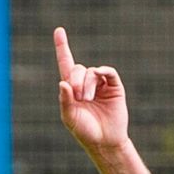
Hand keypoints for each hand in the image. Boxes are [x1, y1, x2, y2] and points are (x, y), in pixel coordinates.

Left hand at [54, 27, 129, 154]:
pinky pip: (108, 72)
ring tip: (87, 99)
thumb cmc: (85, 131)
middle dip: (76, 80)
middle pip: (78, 69)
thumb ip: (65, 100)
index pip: (66, 63)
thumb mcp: (69, 117)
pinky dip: (103, 71)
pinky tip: (99, 76)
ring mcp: (101, 84)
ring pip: (92, 71)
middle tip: (78, 97)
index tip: (59, 30)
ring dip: (87, 84)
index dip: (62, 47)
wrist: (105, 142)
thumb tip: (63, 82)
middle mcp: (86, 83)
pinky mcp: (114, 87)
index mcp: (72, 88)